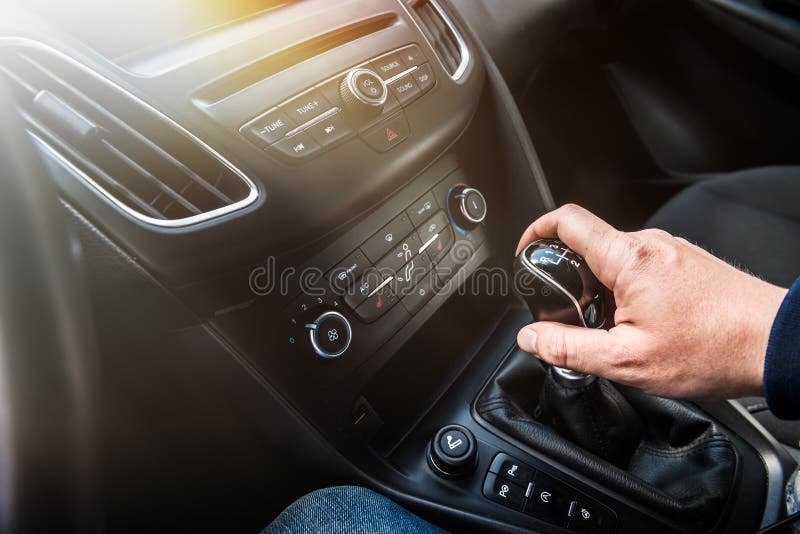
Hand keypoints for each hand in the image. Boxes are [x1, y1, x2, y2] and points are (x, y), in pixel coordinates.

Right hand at [515, 204, 787, 399]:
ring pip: (615, 259)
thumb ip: (570, 349)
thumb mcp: (628, 361)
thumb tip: (532, 339)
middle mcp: (649, 245)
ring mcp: (671, 250)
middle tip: (572, 315)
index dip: (535, 231)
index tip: (525, 251)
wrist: (774, 343)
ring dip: (600, 288)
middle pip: (588, 244)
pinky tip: (643, 325)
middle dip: (569, 278)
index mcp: (628, 259)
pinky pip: (640, 267)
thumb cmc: (714, 349)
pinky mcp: (685, 262)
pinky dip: (626, 290)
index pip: (566, 220)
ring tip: (615, 328)